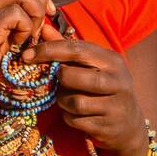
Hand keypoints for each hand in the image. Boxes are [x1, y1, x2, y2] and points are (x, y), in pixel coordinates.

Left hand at [19, 28, 146, 155]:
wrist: (129, 124)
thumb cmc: (104, 88)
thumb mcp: (92, 66)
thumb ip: (68, 48)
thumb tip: (43, 29)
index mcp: (112, 60)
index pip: (76, 49)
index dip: (48, 50)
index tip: (27, 55)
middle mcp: (118, 80)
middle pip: (72, 76)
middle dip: (59, 80)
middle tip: (60, 83)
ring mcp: (115, 105)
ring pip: (74, 102)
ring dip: (63, 101)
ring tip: (68, 100)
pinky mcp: (108, 126)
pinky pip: (76, 121)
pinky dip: (69, 118)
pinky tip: (77, 115)